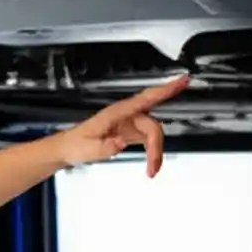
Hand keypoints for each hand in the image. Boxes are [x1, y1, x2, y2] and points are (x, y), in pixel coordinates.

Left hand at [55, 74, 189, 176]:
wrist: (68, 149)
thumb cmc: (75, 144)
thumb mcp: (86, 149)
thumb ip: (103, 147)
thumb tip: (120, 143)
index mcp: (116, 113)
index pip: (145, 99)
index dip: (165, 90)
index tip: (183, 81)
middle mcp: (126, 116)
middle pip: (153, 126)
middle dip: (156, 147)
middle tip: (153, 167)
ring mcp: (130, 124)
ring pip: (153, 135)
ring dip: (155, 153)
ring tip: (151, 170)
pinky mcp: (131, 133)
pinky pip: (149, 140)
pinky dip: (152, 153)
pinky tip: (151, 164)